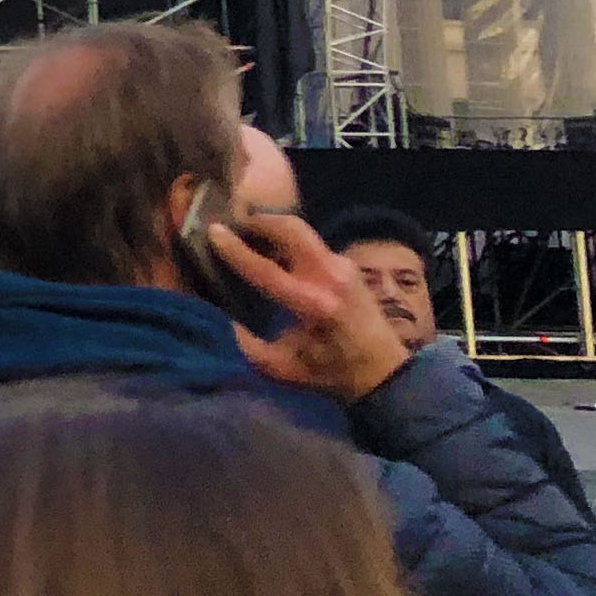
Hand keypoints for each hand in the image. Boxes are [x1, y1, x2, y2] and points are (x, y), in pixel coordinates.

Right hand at [212, 210, 413, 404]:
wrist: (383, 371)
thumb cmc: (328, 373)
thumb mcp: (279, 368)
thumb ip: (245, 344)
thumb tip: (218, 317)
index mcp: (312, 305)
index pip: (265, 269)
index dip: (235, 249)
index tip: (213, 230)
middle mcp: (330, 277)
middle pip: (291, 230)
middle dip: (259, 222)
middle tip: (235, 226)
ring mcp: (344, 267)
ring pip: (303, 232)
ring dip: (274, 229)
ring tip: (251, 236)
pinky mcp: (349, 266)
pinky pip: (312, 243)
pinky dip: (289, 241)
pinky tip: (276, 253)